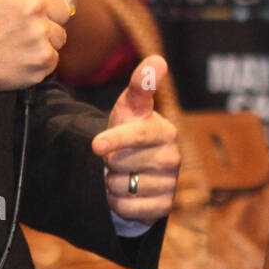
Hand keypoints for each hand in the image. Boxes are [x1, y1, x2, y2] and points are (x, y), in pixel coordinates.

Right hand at [0, 0, 71, 97]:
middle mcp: (34, 6)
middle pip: (63, 9)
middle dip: (49, 17)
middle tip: (26, 26)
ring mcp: (40, 34)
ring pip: (60, 35)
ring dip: (45, 40)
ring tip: (20, 43)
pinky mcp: (43, 58)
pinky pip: (53, 57)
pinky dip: (40, 60)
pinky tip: (20, 58)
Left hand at [92, 56, 179, 223]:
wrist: (136, 170)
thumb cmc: (131, 129)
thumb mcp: (131, 106)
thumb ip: (141, 84)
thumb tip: (158, 60)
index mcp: (165, 131)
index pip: (137, 135)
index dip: (115, 139)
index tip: (96, 145)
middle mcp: (172, 158)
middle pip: (121, 164)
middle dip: (110, 162)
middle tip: (118, 156)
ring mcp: (170, 185)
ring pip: (121, 188)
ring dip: (113, 183)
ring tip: (124, 173)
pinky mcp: (163, 208)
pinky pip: (126, 208)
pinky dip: (118, 203)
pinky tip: (128, 192)